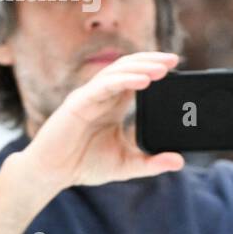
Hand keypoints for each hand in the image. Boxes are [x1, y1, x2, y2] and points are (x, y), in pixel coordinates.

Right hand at [18, 51, 184, 194]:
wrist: (53, 174)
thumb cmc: (85, 164)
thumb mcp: (126, 165)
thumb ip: (151, 163)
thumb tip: (179, 162)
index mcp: (114, 104)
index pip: (136, 77)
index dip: (154, 68)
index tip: (176, 66)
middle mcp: (102, 95)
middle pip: (128, 67)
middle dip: (151, 60)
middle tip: (174, 59)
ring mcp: (89, 97)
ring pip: (117, 72)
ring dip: (141, 67)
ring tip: (163, 68)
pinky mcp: (78, 104)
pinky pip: (103, 86)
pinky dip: (124, 80)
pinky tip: (143, 80)